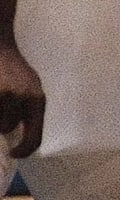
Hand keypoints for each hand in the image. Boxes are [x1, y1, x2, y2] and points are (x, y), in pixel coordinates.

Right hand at [0, 40, 43, 156]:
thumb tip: (21, 137)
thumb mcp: (30, 88)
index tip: (14, 153)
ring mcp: (2, 94)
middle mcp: (21, 98)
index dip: (24, 151)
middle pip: (8, 128)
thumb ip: (29, 110)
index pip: (35, 137)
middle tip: (2, 106)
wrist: (0, 46)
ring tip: (0, 97)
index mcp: (36, 99)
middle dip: (2, 123)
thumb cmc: (14, 70)